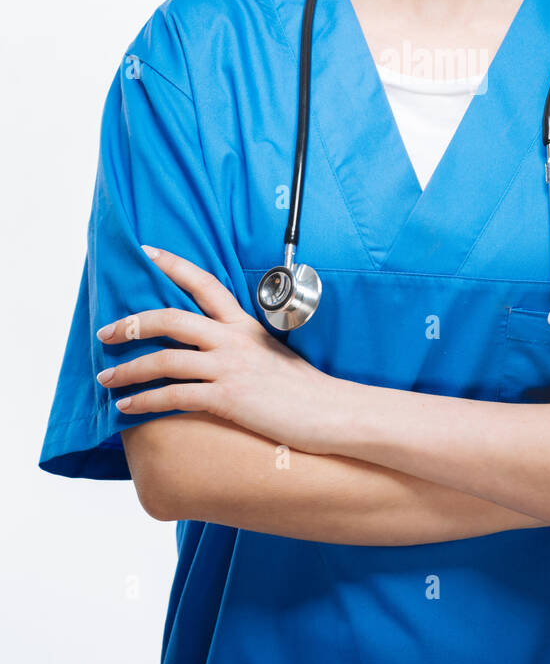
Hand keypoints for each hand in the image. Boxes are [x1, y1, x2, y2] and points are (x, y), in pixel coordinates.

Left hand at [94, 246, 345, 451]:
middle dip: (131, 324)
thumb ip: (242, 345)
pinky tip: (128, 407)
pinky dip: (145, 401)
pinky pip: (174, 396)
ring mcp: (229, 367)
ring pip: (164, 360)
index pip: (205, 283)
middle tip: (106, 332)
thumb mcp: (272, 352)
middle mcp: (233, 340)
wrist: (329, 411)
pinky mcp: (227, 397)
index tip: (148, 252)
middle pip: (170, 318)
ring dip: (128, 370)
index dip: (174, 265)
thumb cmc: (304, 388)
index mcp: (244, 323)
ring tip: (107, 378)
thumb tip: (215, 350)